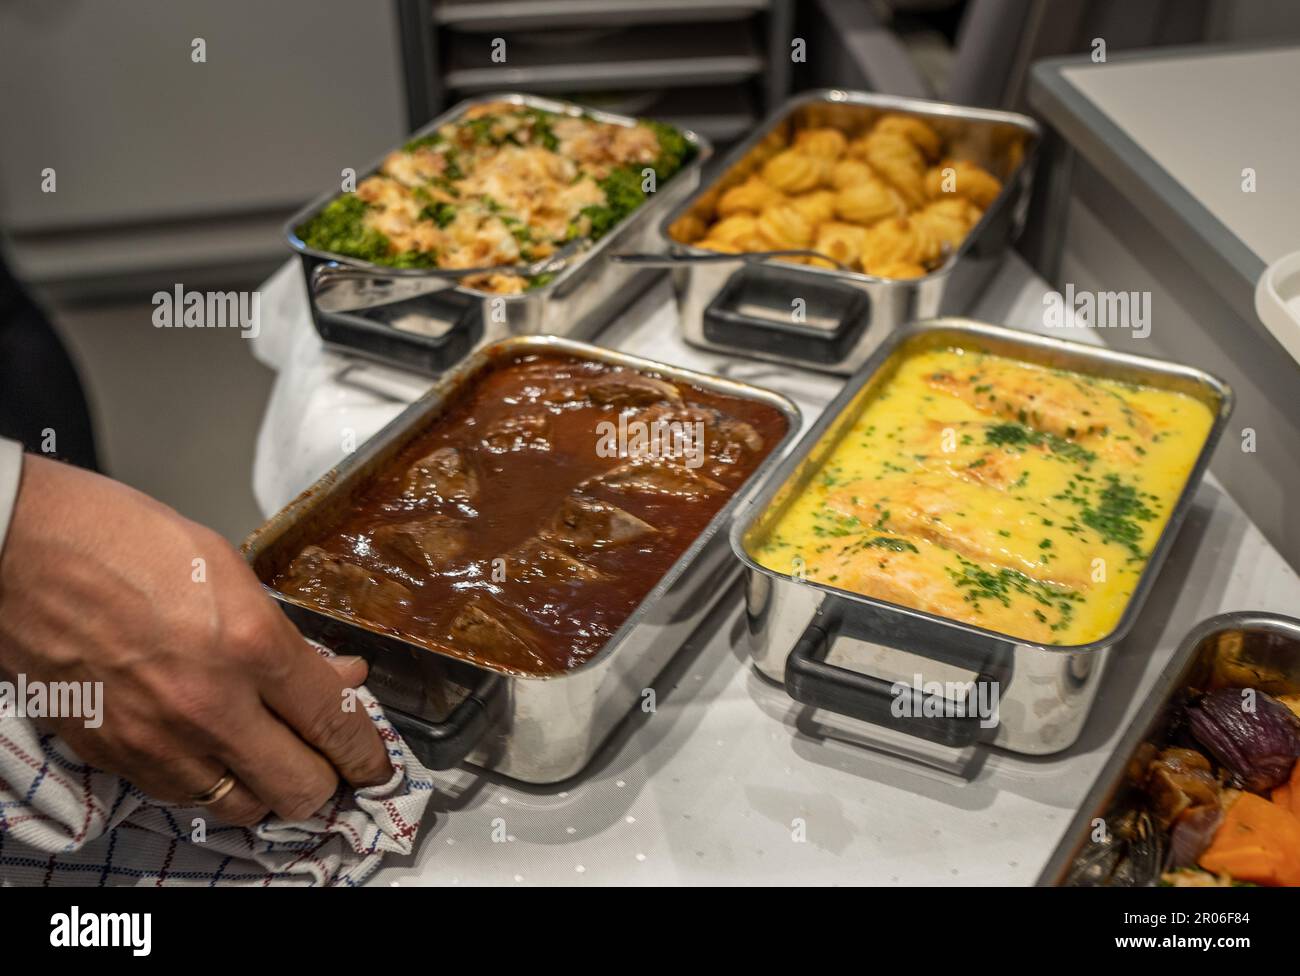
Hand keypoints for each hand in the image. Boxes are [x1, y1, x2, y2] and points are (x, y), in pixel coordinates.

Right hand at [0, 455, 391, 825]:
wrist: (19, 553)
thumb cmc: (121, 541)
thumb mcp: (230, 570)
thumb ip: (288, 635)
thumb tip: (335, 674)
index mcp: (251, 645)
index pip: (337, 723)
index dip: (368, 751)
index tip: (376, 761)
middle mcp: (211, 706)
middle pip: (303, 787)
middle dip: (329, 779)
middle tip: (332, 761)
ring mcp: (160, 741)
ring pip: (246, 806)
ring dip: (270, 788)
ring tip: (274, 758)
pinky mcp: (116, 758)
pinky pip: (185, 797)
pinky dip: (213, 784)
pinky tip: (215, 752)